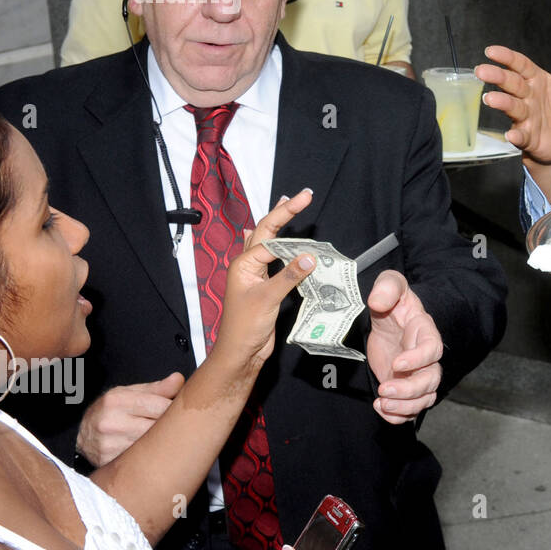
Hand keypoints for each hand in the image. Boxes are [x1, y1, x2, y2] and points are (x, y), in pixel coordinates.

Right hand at [76, 372, 184, 465]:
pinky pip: (140, 460)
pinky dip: (150, 456)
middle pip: (157, 427)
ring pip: (151, 446)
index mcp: (117, 400)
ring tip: (163, 438)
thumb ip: (158, 388)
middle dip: (170, 427)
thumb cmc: (113, 410)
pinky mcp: (109, 462)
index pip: (161, 406)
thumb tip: (179, 379)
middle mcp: (110, 422)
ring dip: (162, 443)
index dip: (175, 410)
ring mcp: (108, 445)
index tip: (179, 412)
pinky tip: (151, 451)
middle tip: (177, 426)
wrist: (83, 433)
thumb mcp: (131, 393)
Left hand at [215, 188, 316, 365]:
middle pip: (267, 232)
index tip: (307, 203)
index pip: (269, 236)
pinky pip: (277, 260)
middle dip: (284, 212)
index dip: (288, 219)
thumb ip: (289, 276)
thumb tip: (310, 256)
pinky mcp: (267, 287)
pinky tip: (285, 240)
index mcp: (243, 264)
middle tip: (303, 196)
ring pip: (270, 243)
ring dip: (281, 226)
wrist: (240, 353)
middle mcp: (248, 266)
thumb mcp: (267, 299)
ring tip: (290, 206)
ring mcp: (257, 276)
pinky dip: (285, 248)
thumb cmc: (245, 327)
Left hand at [366, 270, 442, 423]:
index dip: (418, 359)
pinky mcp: (405, 387)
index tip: (396, 364)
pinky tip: (381, 409)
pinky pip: (410, 409)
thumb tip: (377, 300)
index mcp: (425, 332)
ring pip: (424, 398)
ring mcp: (417, 374)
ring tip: (382, 404)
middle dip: (410, 390)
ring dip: (405, 407)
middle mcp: (426, 357)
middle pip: (432, 380)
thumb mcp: (390, 284)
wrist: (387, 319)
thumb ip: (387, 286)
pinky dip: (398, 416)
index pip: (432, 349)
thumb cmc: (393, 301)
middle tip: (385, 390)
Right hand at [476, 43, 550, 166]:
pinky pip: (521, 135)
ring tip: (490, 99)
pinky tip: (512, 135)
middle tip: (481, 70)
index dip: (507, 58)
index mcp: (535, 80)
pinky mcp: (529, 137)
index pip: (520, 65)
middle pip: (511, 84)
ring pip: (512, 108)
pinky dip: (516, 136)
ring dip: (502, 102)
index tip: (491, 50)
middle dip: (497, 77)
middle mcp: (527, 97)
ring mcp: (526, 117)